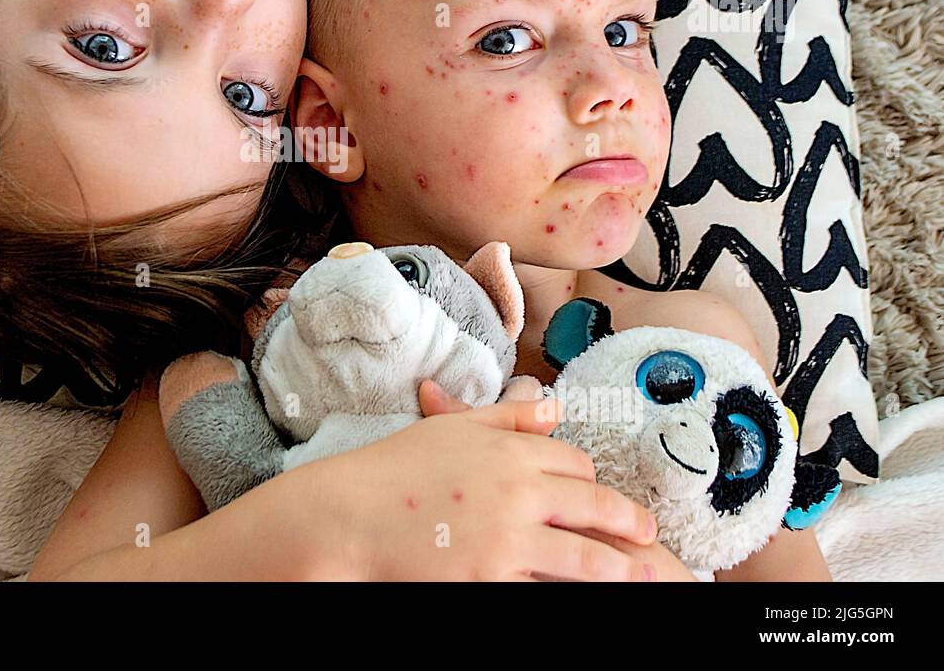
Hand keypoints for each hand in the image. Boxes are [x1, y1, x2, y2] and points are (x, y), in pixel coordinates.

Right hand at [285, 393, 660, 580]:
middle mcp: (517, 491)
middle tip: (650, 533)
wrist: (348, 516)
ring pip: (586, 556)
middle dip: (628, 521)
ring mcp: (508, 539)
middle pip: (593, 505)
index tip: (598, 490)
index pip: (572, 461)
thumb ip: (506, 417)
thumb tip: (553, 406)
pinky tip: (587, 592)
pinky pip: (548, 587)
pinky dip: (573, 589)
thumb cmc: (393, 470)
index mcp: (507, 450)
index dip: (589, 476)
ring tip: (644, 575)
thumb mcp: (450, 429)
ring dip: (622, 567)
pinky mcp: (493, 578)